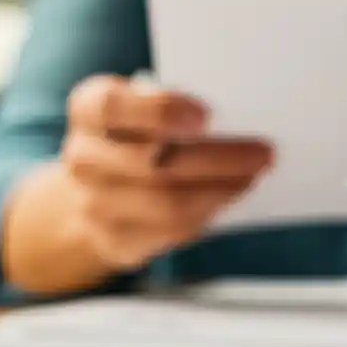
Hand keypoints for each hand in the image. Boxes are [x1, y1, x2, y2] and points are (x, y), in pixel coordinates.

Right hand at [59, 75, 274, 268]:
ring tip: (254, 176)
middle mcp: (83, 157)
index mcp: (87, 109)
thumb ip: (170, 107)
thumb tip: (231, 118)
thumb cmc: (134, 135)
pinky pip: (170, 231)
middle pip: (153, 162)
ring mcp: (93, 204)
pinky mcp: (115, 240)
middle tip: (263, 153)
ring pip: (167, 203)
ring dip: (220, 190)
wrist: (95, 189)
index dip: (160, 111)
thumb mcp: (140, 106)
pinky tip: (231, 196)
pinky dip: (208, 213)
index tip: (206, 116)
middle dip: (216, 158)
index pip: (114, 107)